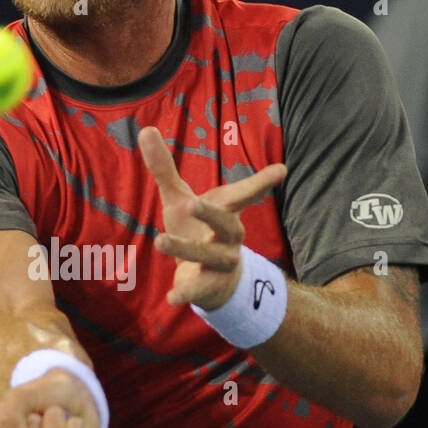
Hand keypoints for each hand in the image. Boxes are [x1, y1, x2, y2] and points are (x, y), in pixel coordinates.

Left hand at [138, 126, 285, 310]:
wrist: (211, 281)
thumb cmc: (197, 231)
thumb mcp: (179, 200)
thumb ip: (164, 169)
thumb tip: (145, 129)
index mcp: (225, 213)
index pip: (242, 195)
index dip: (260, 183)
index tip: (282, 170)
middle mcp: (228, 238)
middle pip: (228, 226)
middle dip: (212, 214)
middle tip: (193, 202)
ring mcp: (220, 264)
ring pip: (208, 256)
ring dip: (184, 249)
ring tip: (159, 240)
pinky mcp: (207, 287)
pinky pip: (198, 290)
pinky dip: (185, 293)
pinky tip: (171, 298)